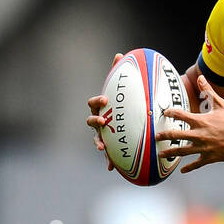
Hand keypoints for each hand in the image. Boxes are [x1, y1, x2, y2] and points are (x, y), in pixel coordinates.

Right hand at [85, 53, 124, 171]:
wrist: (131, 117)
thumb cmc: (125, 102)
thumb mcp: (125, 90)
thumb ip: (121, 74)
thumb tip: (120, 55)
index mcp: (102, 107)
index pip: (95, 103)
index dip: (97, 101)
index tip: (105, 100)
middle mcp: (99, 121)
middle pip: (92, 121)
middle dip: (95, 122)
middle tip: (103, 122)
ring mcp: (103, 135)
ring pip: (97, 139)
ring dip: (98, 143)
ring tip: (102, 148)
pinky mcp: (110, 147)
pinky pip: (109, 155)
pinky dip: (109, 161)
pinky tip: (112, 168)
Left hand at [155, 75, 223, 172]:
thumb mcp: (221, 104)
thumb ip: (208, 91)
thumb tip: (201, 78)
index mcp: (200, 121)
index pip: (180, 115)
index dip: (171, 112)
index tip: (166, 113)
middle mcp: (198, 135)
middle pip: (175, 135)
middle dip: (164, 136)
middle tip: (156, 136)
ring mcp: (203, 148)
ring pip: (182, 151)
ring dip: (170, 152)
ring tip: (161, 154)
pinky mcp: (209, 157)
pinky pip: (196, 163)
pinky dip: (189, 168)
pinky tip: (182, 170)